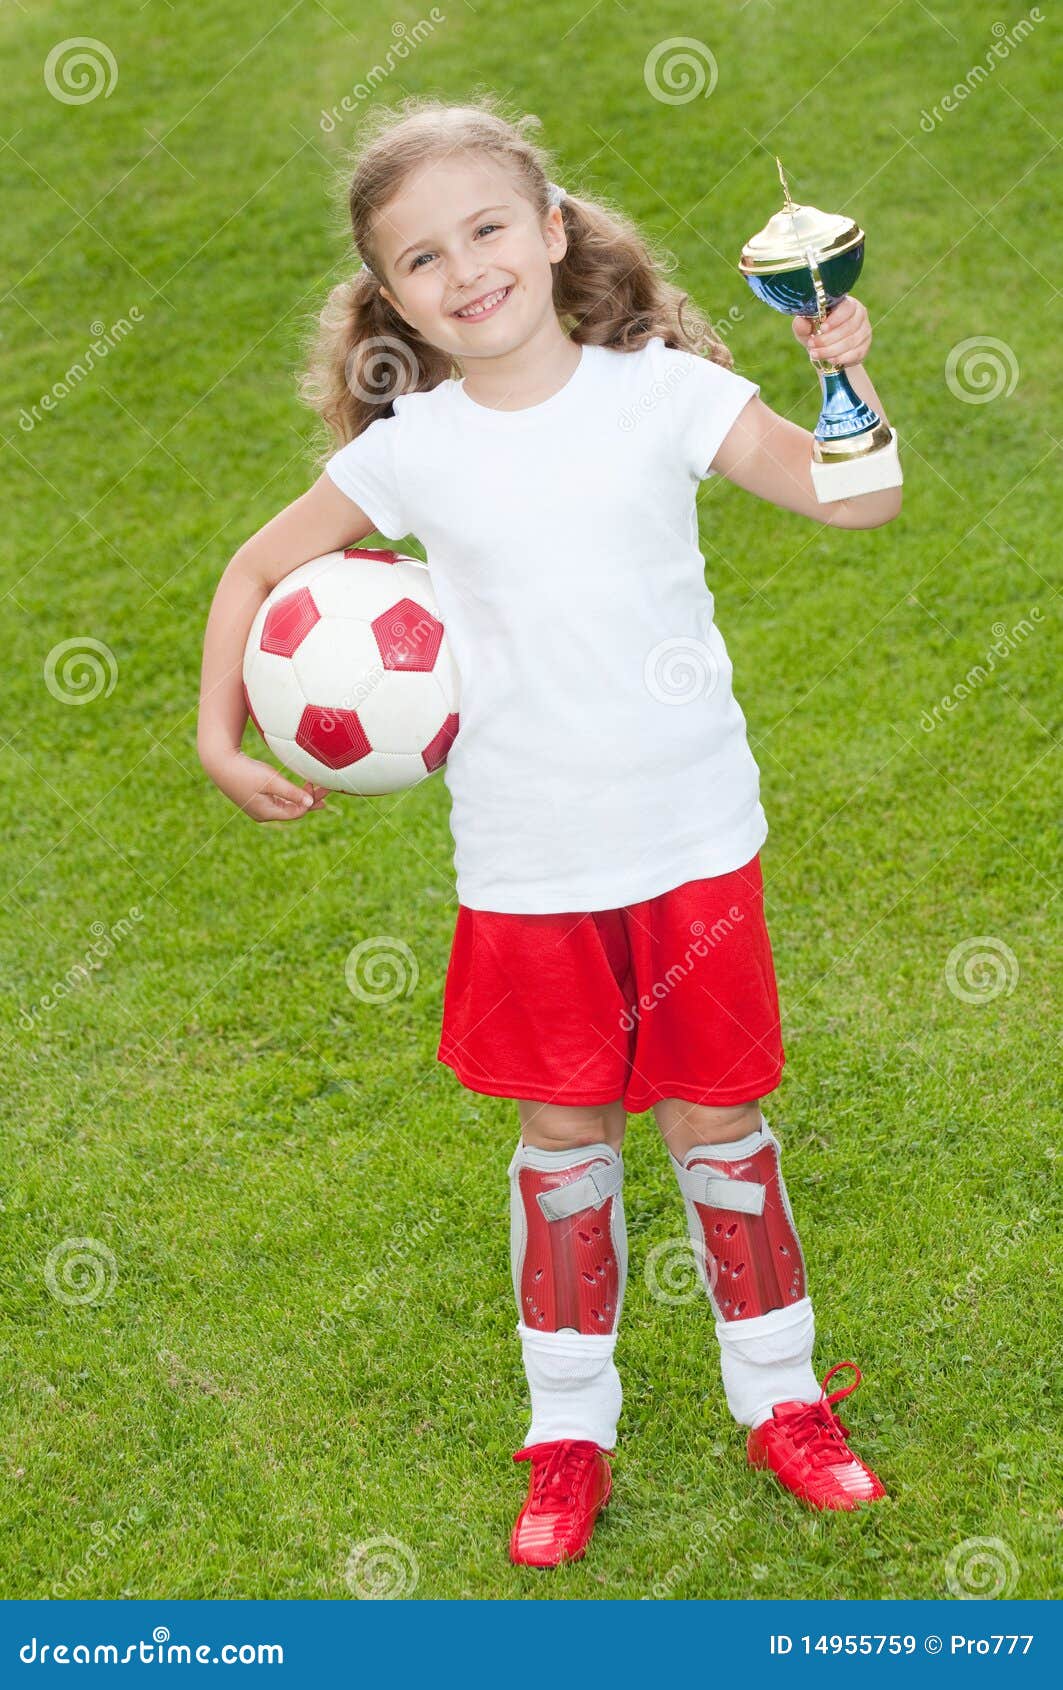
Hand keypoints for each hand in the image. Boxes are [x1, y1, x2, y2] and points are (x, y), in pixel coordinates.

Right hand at [206, 750, 330, 821]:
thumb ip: (291, 792)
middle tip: (328, 790)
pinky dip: (291, 794)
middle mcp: (263, 814)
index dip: (310, 801)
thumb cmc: (245, 771)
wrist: (219, 763)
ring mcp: (259, 807)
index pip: (297, 812)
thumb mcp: (270, 781)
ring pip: (287, 805)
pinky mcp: (256, 797)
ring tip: (318, 790)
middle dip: (311, 800)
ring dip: (302, 796)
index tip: (318, 784)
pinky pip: (279, 799)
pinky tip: (299, 788)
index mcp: (267, 813)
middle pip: (293, 810)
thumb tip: (311, 803)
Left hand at [792, 294, 870, 368]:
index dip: (836, 319)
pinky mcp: (865, 347)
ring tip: (815, 354)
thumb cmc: (815, 333)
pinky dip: (842, 358)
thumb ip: (801, 324)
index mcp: (846, 303)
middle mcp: (859, 315)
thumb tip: (800, 322)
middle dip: (828, 339)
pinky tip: (831, 360)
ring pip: (851, 341)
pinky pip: (856, 353)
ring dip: (832, 350)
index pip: (847, 308)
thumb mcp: (806, 328)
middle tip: (812, 345)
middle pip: (849, 327)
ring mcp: (864, 331)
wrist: (827, 350)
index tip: (822, 328)